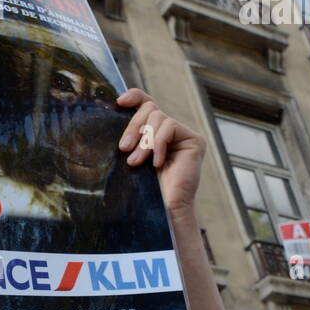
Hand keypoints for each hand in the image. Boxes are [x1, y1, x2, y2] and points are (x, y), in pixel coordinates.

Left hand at [116, 88, 205, 216]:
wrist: (163, 211)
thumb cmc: (145, 191)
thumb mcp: (132, 158)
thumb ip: (131, 138)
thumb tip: (115, 113)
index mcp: (155, 134)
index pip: (147, 105)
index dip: (135, 97)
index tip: (119, 101)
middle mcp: (171, 132)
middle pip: (150, 108)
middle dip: (133, 126)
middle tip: (123, 148)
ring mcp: (184, 135)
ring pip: (158, 117)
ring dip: (144, 140)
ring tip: (136, 162)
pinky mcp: (194, 140)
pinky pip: (170, 127)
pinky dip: (158, 144)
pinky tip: (156, 163)